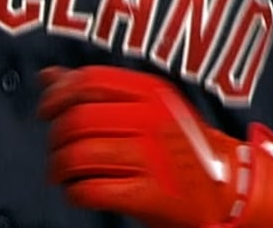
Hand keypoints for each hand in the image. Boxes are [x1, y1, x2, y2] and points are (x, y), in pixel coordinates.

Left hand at [38, 66, 272, 227]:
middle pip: (79, 119)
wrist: (226, 189)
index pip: (90, 81)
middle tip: (55, 149)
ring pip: (79, 156)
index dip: (58, 95)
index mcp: (152, 93)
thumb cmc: (179, 146)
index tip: (45, 110)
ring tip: (61, 174)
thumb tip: (48, 76)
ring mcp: (153, 158)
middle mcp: (153, 120)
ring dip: (59, 168)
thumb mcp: (148, 107)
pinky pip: (92, 190)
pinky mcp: (151, 195)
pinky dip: (75, 193)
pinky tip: (78, 192)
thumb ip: (99, 89)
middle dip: (55, 137)